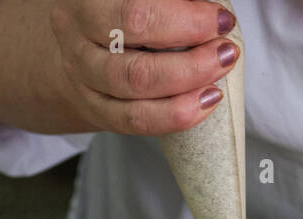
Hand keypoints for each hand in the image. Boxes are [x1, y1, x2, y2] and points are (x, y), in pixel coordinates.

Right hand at [0, 0, 239, 136]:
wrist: (78, 41)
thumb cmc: (116, 12)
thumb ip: (169, 5)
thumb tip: (210, 9)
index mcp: (84, 1)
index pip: (136, 12)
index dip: (186, 19)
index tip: (222, 19)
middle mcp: (76, 39)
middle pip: (135, 57)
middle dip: (192, 59)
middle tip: (226, 51)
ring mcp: (82, 78)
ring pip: (135, 90)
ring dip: (187, 86)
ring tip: (219, 76)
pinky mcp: (94, 109)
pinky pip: (133, 121)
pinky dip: (174, 116)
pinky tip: (204, 104)